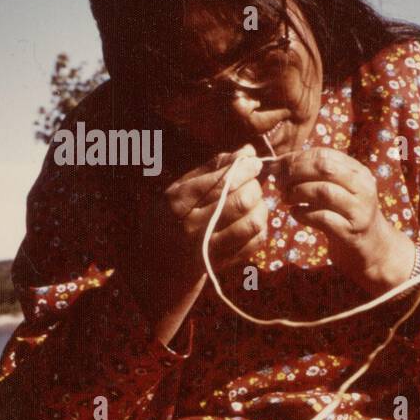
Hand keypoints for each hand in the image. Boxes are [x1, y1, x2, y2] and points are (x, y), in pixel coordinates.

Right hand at [134, 144, 267, 342]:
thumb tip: (246, 151)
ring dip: (262, 208)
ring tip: (257, 202)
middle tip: (255, 183)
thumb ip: (210, 169)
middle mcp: (191, 226)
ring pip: (251, 223)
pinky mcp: (222, 264)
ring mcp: (207, 248)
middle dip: (255, 187)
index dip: (243, 169)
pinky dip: (262, 229)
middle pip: (239, 201)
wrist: (158, 268)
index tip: (254, 163)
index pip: (219, 181)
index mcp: (176, 203)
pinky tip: (255, 221)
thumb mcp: (178, 190)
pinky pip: (254, 243)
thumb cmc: (169, 220)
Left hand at [280, 147, 415, 294]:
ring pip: (324, 191)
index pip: (325, 155)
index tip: (278, 168)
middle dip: (295, 173)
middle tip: (279, 183)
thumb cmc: (346, 214)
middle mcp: (363, 188)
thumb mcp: (338, 189)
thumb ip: (315, 175)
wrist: (372, 247)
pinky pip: (322, 218)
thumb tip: (277, 164)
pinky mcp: (351, 232)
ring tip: (285, 198)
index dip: (297, 159)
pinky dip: (303, 214)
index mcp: (359, 172)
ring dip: (297, 193)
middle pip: (325, 168)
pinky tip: (295, 213)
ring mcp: (359, 210)